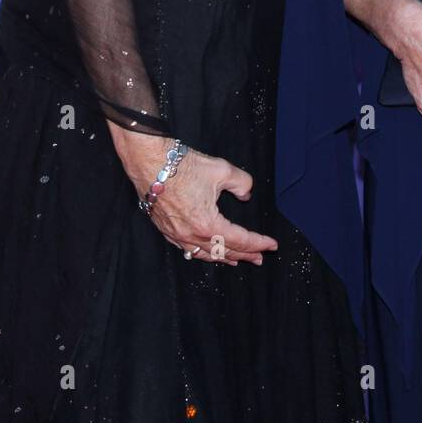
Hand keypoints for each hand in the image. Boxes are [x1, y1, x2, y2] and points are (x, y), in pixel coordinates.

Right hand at [118, 134, 278, 266]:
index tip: (272, 244)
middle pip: (223, 251)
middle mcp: (191, 234)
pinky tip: (205, 251)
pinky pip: (187, 248)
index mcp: (208, 224)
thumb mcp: (222, 170)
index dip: (259, 243)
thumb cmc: (182, 166)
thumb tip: (246, 193)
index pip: (240, 240)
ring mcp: (176, 234)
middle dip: (245, 255)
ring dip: (223, 257)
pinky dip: (201, 253)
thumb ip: (242, 183)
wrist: (149, 162)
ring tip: (236, 260)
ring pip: (204, 254)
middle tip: (259, 258)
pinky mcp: (166, 229)